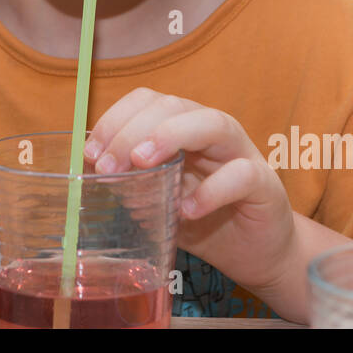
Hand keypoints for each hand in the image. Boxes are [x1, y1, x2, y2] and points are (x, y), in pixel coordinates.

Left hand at [85, 87, 297, 299]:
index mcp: (182, 127)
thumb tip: (88, 173)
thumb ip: (130, 183)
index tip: (90, 153)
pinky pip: (241, 175)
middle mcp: (211, 130)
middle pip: (172, 106)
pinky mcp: (265, 183)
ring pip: (212, 123)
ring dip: (171, 136)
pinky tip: (187, 211)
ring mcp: (241, 153)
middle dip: (133, 130)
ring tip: (142, 163)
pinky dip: (211, 191)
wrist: (252, 252)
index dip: (115, 119)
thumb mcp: (156, 199)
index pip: (147, 101)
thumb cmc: (199, 219)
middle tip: (108, 166)